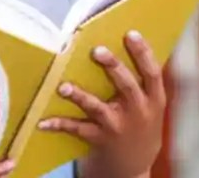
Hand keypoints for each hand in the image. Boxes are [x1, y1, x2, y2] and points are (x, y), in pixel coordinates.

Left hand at [38, 30, 164, 177]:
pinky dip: (60, 124)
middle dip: (113, 67)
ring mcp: (118, 126)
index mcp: (154, 100)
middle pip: (126, 86)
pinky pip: (77, 129)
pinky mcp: (99, 139)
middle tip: (97, 50)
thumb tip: (126, 45)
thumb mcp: (151, 107)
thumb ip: (142, 84)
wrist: (133, 169)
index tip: (131, 34)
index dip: (143, 53)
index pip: (152, 73)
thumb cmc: (140, 126)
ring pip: (98, 108)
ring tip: (64, 86)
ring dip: (80, 96)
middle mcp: (138, 112)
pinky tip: (43, 121)